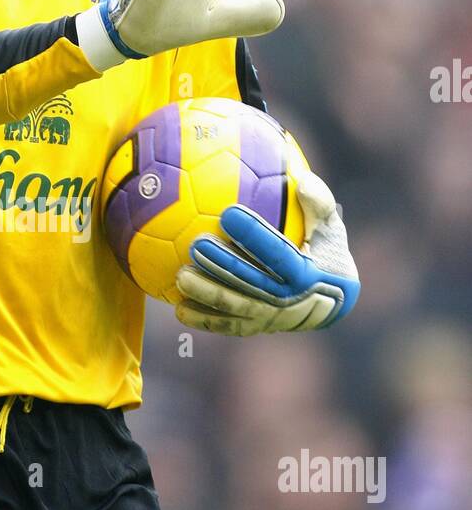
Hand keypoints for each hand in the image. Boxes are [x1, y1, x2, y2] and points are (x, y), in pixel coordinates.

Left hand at [175, 172, 359, 335]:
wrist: (332, 303)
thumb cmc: (326, 252)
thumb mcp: (331, 228)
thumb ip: (320, 204)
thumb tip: (303, 182)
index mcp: (307, 274)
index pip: (278, 253)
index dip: (254, 235)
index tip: (228, 214)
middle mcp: (287, 301)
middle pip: (250, 282)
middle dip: (223, 264)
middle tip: (195, 245)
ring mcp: (269, 318)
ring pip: (234, 306)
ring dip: (206, 293)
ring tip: (180, 277)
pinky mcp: (255, 327)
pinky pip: (226, 325)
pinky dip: (203, 319)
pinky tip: (178, 309)